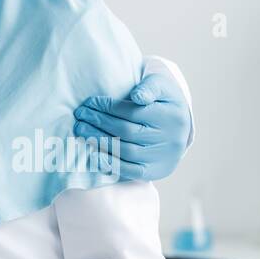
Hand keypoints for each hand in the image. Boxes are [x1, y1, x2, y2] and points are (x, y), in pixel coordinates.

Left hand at [73, 72, 190, 181]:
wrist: (179, 127)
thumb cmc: (163, 101)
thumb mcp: (162, 86)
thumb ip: (150, 87)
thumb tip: (137, 97)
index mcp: (171, 115)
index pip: (132, 112)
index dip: (107, 106)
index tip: (89, 102)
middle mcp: (170, 138)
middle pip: (126, 131)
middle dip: (99, 122)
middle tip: (80, 115)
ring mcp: (163, 157)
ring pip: (126, 151)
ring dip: (99, 141)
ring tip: (82, 130)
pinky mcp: (156, 171)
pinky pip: (132, 172)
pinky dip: (111, 164)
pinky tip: (94, 155)